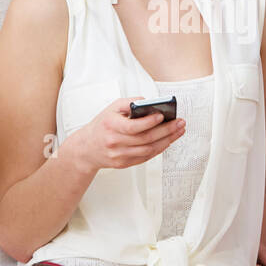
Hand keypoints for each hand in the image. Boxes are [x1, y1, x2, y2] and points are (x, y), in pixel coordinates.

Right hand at [66, 97, 184, 173]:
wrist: (87, 148)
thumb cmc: (102, 125)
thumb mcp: (111, 108)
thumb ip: (130, 102)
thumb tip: (150, 103)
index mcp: (110, 126)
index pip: (132, 127)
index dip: (149, 122)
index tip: (162, 116)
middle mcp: (114, 142)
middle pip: (145, 139)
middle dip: (166, 131)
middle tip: (179, 123)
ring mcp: (119, 155)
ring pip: (148, 150)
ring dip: (167, 140)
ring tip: (178, 131)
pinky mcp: (124, 163)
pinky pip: (146, 157)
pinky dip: (159, 149)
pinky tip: (168, 141)